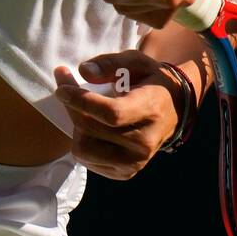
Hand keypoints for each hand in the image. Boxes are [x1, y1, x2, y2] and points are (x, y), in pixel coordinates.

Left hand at [53, 53, 184, 179]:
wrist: (175, 109)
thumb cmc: (151, 82)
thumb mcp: (136, 62)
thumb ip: (110, 63)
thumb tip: (83, 71)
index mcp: (150, 110)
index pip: (110, 113)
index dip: (81, 101)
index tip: (62, 87)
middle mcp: (144, 142)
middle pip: (92, 129)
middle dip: (72, 106)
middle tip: (65, 88)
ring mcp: (135, 162)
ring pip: (84, 149)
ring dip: (76, 127)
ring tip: (84, 112)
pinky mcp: (125, 173)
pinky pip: (87, 161)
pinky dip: (83, 142)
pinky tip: (93, 127)